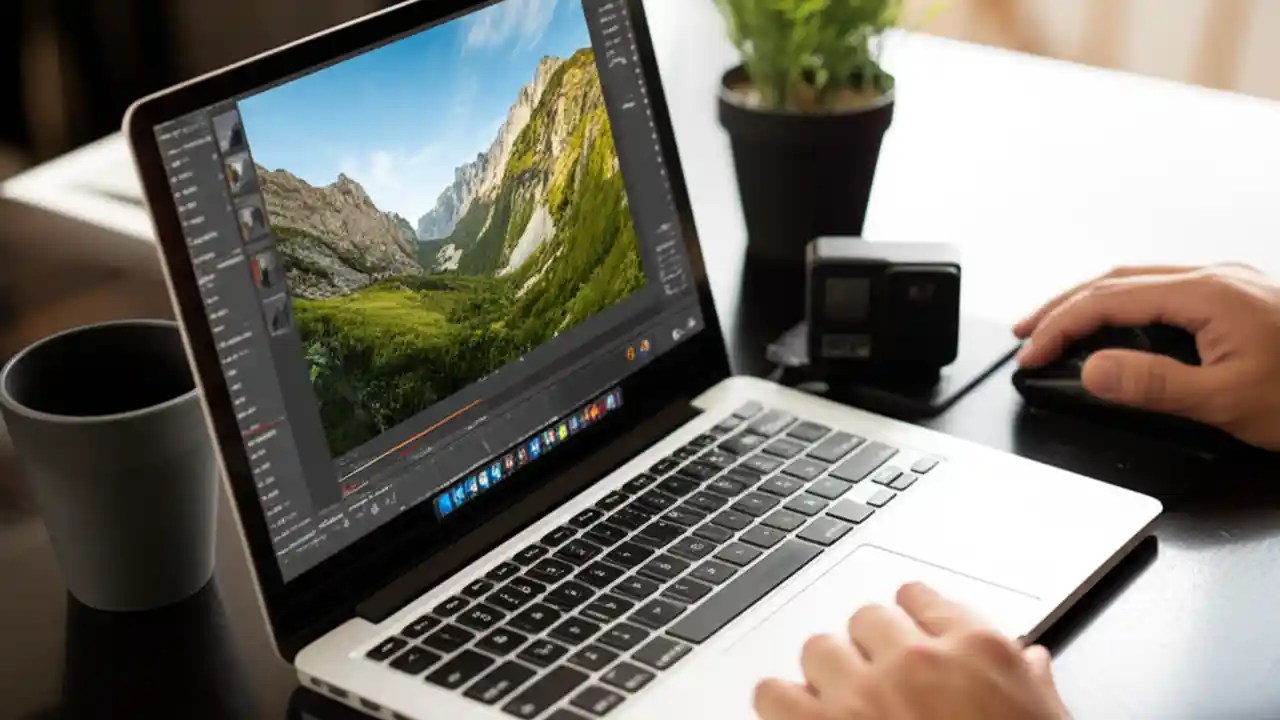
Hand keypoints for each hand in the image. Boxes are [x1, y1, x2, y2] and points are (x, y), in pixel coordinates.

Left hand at [753, 583, 1068, 719]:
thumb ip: (1028, 684)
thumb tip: (1029, 661)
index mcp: (977, 652)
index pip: (920, 598)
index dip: (910, 622)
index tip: (908, 636)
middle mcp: (916, 661)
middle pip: (867, 620)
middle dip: (871, 650)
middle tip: (880, 682)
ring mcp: (862, 693)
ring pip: (819, 649)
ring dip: (828, 678)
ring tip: (843, 706)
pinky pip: (773, 692)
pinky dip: (782, 706)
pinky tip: (801, 719)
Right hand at [1013, 263, 1279, 450]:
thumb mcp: (1228, 401)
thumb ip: (1153, 384)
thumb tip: (1092, 370)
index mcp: (1208, 293)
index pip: (1108, 300)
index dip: (1059, 326)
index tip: (1030, 354)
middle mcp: (1217, 278)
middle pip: (1116, 279)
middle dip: (1062, 305)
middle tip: (1025, 333)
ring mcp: (1231, 286)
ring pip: (1140, 281)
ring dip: (1091, 302)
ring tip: (1059, 328)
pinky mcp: (1240, 301)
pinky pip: (1165, 291)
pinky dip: (1125, 307)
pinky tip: (1120, 328)